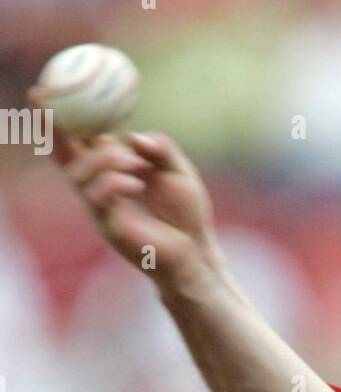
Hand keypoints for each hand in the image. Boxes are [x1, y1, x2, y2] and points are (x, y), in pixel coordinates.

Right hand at [38, 119, 221, 291]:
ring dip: (105, 160)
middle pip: (64, 156)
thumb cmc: (187, 215)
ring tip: (137, 165)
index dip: (67, 120)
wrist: (196, 253)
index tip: (55, 92)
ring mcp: (101, 207)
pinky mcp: (107, 226)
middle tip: (48, 109)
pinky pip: (96, 196)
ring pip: (79, 173)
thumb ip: (161, 149)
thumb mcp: (180, 172)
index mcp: (115, 170)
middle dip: (53, 132)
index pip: (83, 142)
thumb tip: (132, 136)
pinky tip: (137, 184)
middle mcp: (101, 187)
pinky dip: (114, 182)